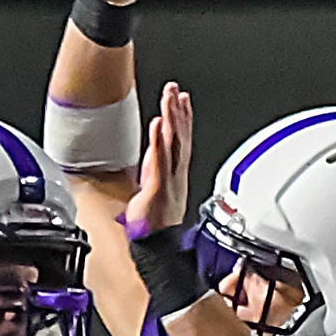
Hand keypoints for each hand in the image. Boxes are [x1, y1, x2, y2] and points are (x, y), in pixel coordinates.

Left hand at [121, 81, 194, 240]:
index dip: (183, 119)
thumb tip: (152, 154)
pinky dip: (159, 139)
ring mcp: (169, 179)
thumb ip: (154, 170)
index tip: (182, 99)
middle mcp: (176, 174)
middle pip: (180, 136)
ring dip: (172, 117)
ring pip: (173, 142)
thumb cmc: (155, 224)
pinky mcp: (159, 185)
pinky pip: (160, 158)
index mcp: (175, 174)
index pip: (181, 140)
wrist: (159, 246)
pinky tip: (159, 122)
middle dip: (178, 111)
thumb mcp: (154, 190)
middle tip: (175, 89)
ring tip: (169, 97)